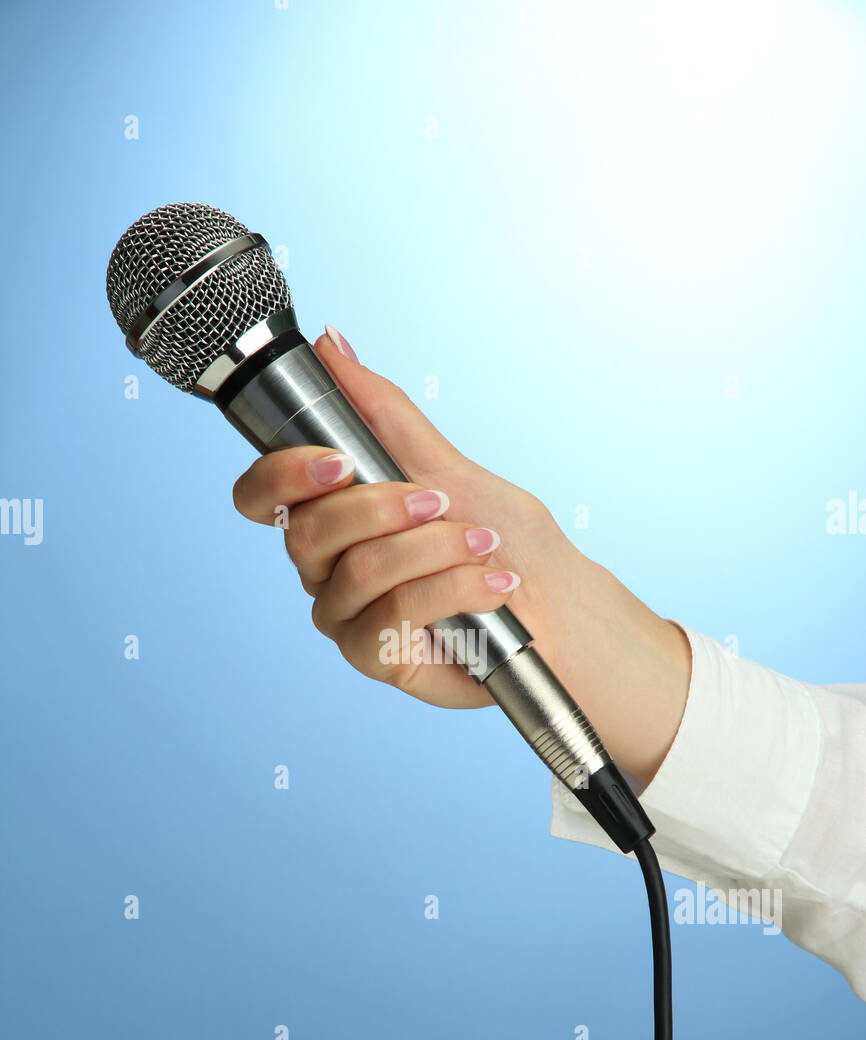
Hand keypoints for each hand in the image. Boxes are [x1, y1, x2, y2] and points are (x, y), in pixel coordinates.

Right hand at [232, 326, 690, 784]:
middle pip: (306, 532)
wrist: (556, 606)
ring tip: (484, 545)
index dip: (281, 475)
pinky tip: (492, 586)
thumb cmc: (506, 540)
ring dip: (433, 549)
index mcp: (330, 517)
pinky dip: (452, 589)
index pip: (260, 496)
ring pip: (357, 572)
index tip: (339, 460)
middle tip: (441, 502)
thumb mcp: (446, 463)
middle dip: (381, 508)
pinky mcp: (374, 656)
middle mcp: (325, 568)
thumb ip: (382, 411)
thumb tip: (333, 344)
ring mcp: (345, 614)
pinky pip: (392, 615)